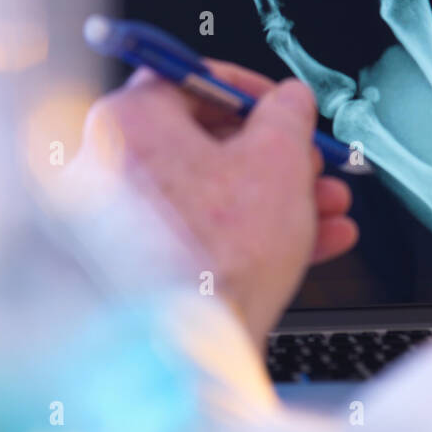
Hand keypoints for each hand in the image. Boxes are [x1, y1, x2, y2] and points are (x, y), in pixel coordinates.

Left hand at [77, 61, 356, 342]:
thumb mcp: (280, 159)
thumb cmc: (217, 253)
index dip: (255, 92)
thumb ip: (288, 115)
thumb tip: (289, 101)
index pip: (192, 80)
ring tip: (328, 211)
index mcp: (128, 121)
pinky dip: (249, 236)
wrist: (183, 352)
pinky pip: (195, 236)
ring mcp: (112, 225)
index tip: (286, 107)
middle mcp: (104, 166)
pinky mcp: (131, 271)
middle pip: (205, 143)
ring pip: (208, 194)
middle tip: (314, 166)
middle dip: (278, 157)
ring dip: (277, 199)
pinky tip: (311, 244)